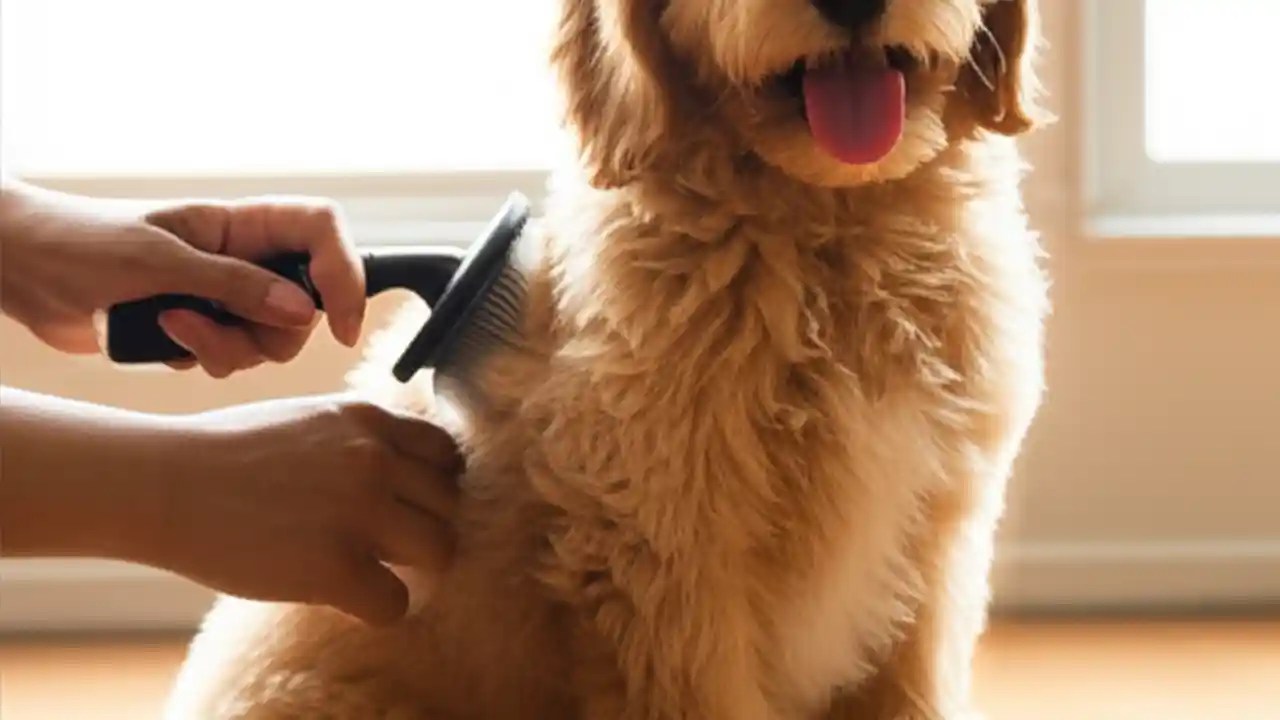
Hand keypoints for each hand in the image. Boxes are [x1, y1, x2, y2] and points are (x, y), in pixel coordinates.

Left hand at [0, 180, 365, 375]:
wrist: (22, 270)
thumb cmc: (82, 243)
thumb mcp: (162, 263)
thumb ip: (237, 287)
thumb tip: (303, 313)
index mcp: (240, 224)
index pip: (322, 232)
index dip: (344, 273)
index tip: (342, 325)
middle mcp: (242, 258)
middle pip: (304, 304)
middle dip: (269, 332)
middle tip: (219, 330)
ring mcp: (222, 294)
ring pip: (268, 340)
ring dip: (226, 348)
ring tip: (171, 329)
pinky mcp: (199, 326)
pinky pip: (231, 356)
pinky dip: (202, 357)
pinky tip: (160, 339)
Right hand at [152, 395, 463, 623]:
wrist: (163, 482)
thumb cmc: (225, 453)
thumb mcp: (307, 418)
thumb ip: (358, 437)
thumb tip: (405, 466)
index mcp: (367, 418)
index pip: (446, 453)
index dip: (434, 484)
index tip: (412, 505)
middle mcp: (373, 459)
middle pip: (451, 502)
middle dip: (428, 525)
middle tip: (395, 546)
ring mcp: (358, 511)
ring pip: (441, 549)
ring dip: (417, 568)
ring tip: (379, 571)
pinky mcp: (334, 566)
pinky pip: (396, 603)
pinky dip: (382, 609)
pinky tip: (353, 599)